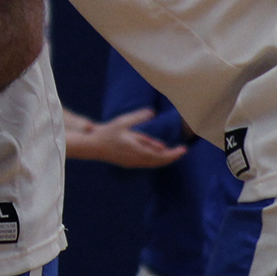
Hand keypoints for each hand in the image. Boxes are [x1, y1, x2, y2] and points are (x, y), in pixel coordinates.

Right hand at [65, 107, 186, 167]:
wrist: (92, 147)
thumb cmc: (107, 133)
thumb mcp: (123, 122)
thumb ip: (138, 117)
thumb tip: (152, 112)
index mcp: (138, 151)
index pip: (161, 156)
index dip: (174, 154)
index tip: (184, 149)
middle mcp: (137, 160)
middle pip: (160, 162)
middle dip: (172, 156)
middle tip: (182, 150)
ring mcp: (133, 163)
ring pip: (153, 164)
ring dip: (163, 158)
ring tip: (172, 151)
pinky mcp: (129, 163)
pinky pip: (147, 163)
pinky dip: (155, 159)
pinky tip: (156, 152)